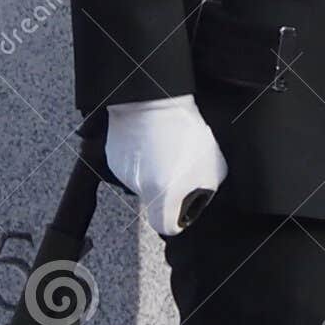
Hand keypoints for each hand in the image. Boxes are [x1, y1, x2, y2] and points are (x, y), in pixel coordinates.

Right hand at [104, 94, 226, 235]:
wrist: (153, 97)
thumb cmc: (182, 128)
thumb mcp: (211, 166)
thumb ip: (204, 191)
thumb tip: (196, 197)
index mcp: (161, 196)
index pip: (166, 227)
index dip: (178, 219)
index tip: (183, 208)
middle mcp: (138, 188)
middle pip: (154, 202)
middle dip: (167, 190)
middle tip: (179, 168)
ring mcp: (122, 172)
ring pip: (141, 183)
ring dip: (153, 172)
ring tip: (166, 148)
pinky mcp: (113, 155)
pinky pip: (130, 165)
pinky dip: (140, 158)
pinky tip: (151, 141)